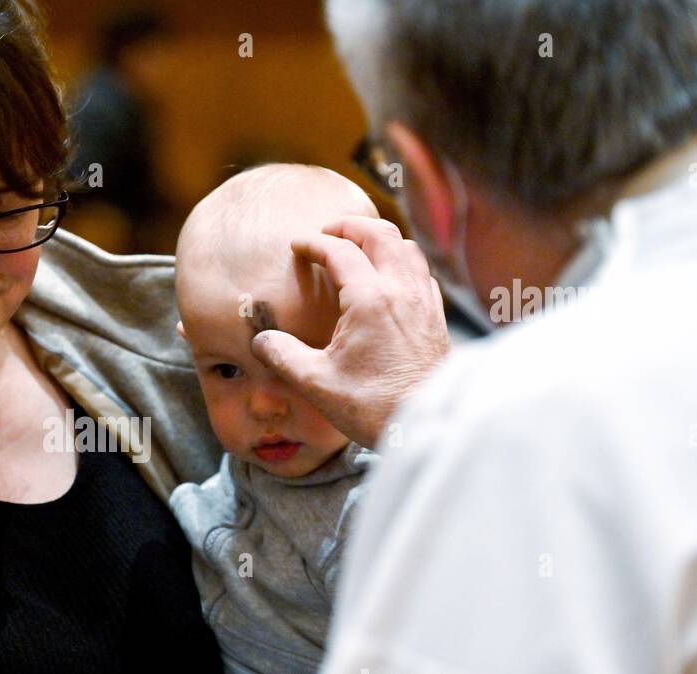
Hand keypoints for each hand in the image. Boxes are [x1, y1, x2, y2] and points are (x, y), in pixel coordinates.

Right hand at [250, 216, 450, 447]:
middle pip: (380, 234)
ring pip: (406, 247)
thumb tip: (261, 340)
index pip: (339, 251)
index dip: (314, 243)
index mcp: (369, 299)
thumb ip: (283, 356)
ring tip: (359, 246)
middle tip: (327, 232)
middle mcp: (401, 291)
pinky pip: (420, 271)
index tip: (296, 246)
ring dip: (380, 238)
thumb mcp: (317, 383)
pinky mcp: (435, 317)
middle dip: (350, 226)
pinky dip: (401, 261)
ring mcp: (423, 301)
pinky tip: (390, 277)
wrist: (428, 424)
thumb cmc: (375, 406)